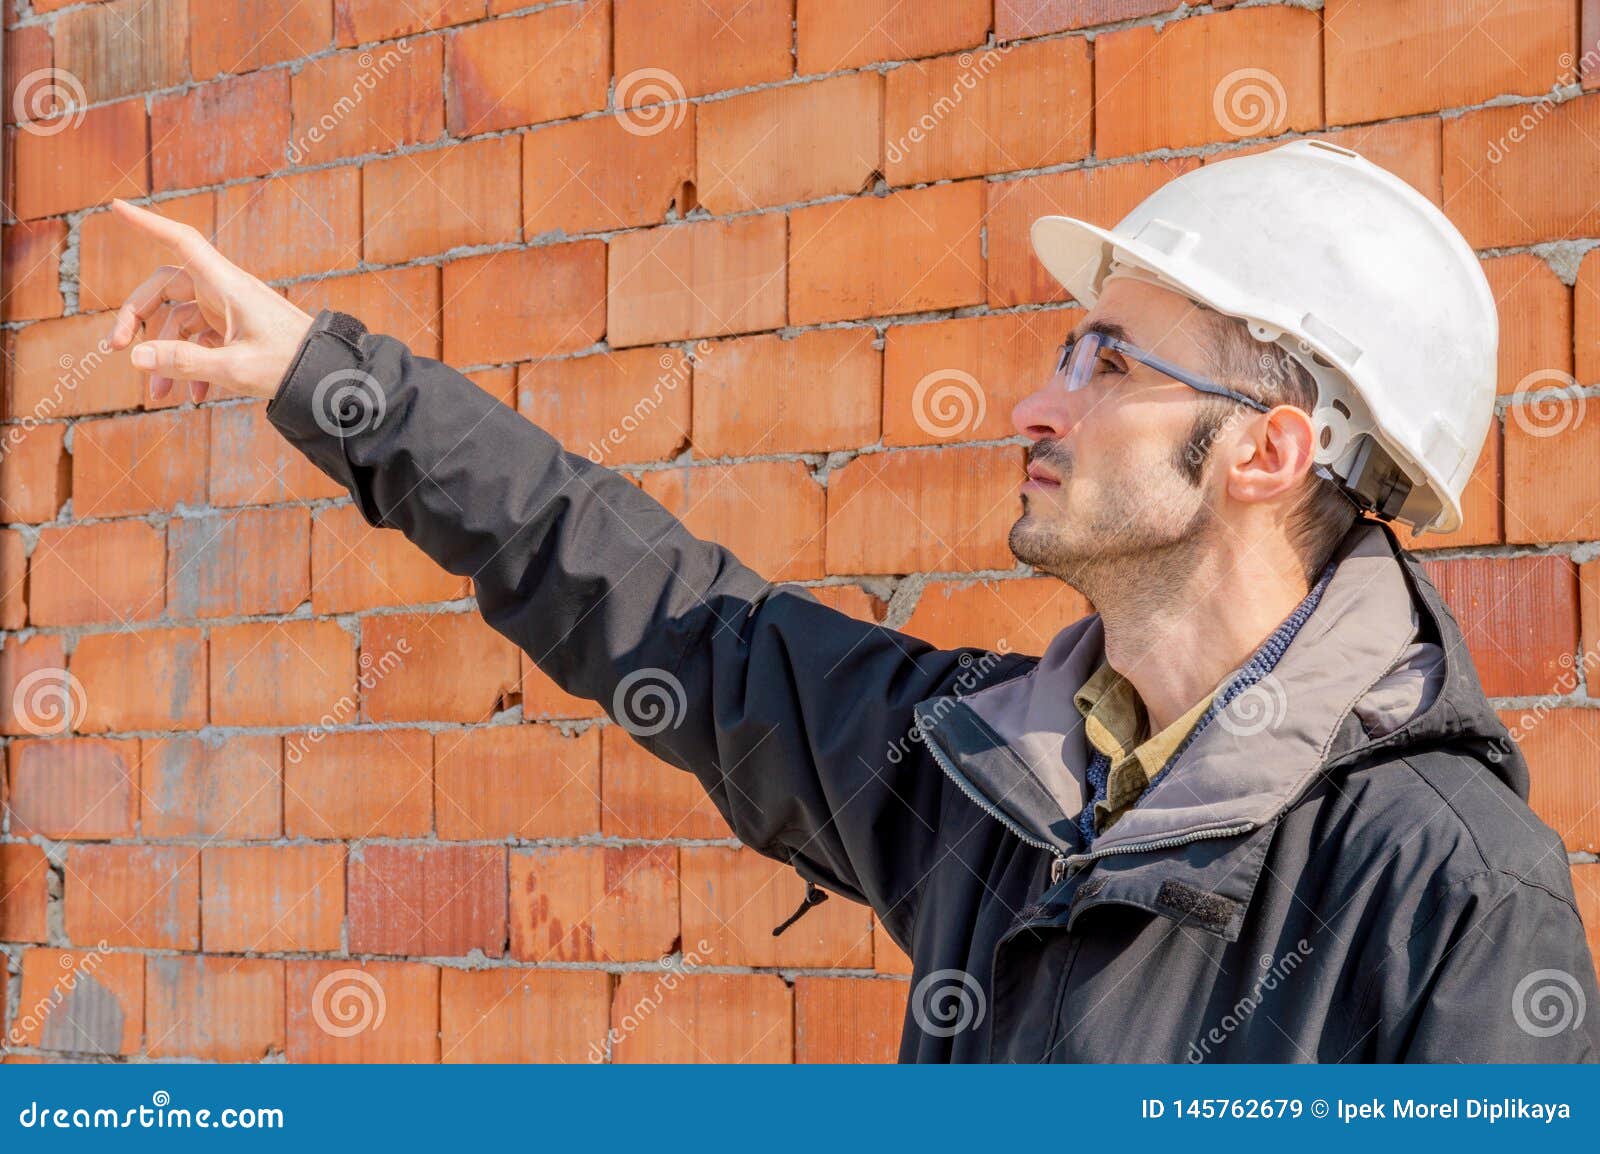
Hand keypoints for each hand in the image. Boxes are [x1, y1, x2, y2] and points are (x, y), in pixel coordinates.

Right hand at [106, 199, 315, 402]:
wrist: (330, 376)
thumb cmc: (291, 367)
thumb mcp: (235, 369)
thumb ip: (185, 363)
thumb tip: (137, 358)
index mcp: (227, 286)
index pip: (182, 242)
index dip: (148, 224)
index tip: (116, 208)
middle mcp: (226, 291)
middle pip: (166, 288)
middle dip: (139, 318)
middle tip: (117, 350)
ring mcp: (231, 310)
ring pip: (182, 321)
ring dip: (166, 355)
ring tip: (160, 395)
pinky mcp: (239, 329)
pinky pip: (203, 339)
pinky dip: (193, 364)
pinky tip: (194, 396)